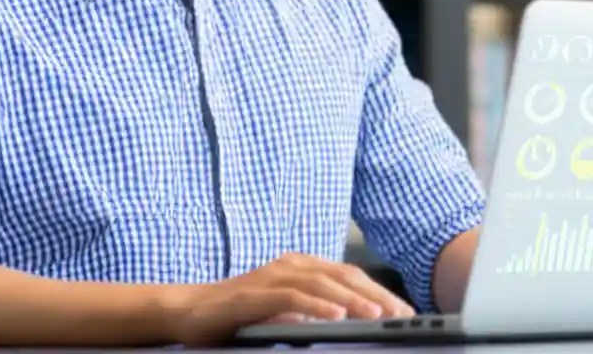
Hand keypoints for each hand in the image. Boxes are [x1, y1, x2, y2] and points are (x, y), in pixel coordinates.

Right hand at [165, 252, 414, 346]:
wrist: (187, 313)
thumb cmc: (240, 317)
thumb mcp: (285, 316)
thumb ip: (314, 317)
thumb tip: (353, 327)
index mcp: (304, 269)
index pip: (351, 277)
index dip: (381, 292)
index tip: (406, 312)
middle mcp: (292, 265)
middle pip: (344, 276)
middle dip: (377, 295)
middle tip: (403, 316)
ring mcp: (272, 276)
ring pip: (323, 283)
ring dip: (353, 299)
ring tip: (378, 316)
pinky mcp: (253, 294)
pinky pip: (292, 297)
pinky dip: (316, 306)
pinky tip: (336, 316)